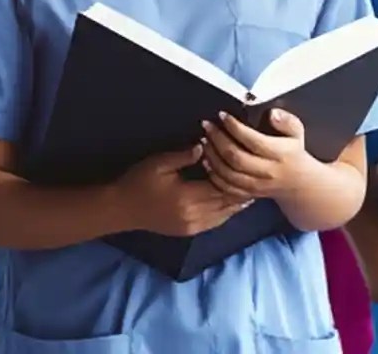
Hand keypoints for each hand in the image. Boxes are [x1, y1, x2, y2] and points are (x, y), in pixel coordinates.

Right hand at [117, 144, 252, 236]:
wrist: (121, 209)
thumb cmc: (139, 182)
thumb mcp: (159, 163)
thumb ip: (184, 155)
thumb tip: (205, 145)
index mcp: (188, 197)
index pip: (221, 186)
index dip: (234, 175)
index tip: (247, 164)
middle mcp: (194, 215)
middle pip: (227, 202)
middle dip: (242, 189)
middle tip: (257, 176)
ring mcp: (193, 226)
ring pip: (225, 214)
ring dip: (237, 202)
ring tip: (252, 188)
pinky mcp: (190, 231)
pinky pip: (216, 222)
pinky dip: (227, 212)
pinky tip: (233, 203)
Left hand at [201, 109, 315, 200]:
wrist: (298, 183)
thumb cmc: (293, 153)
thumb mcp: (297, 133)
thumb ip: (287, 121)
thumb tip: (273, 114)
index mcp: (280, 154)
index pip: (253, 140)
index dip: (235, 127)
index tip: (222, 115)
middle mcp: (267, 171)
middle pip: (236, 157)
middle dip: (218, 139)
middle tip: (207, 125)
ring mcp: (257, 185)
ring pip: (228, 173)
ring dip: (212, 156)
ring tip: (204, 140)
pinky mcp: (248, 194)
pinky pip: (226, 187)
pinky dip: (213, 174)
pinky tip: (206, 160)